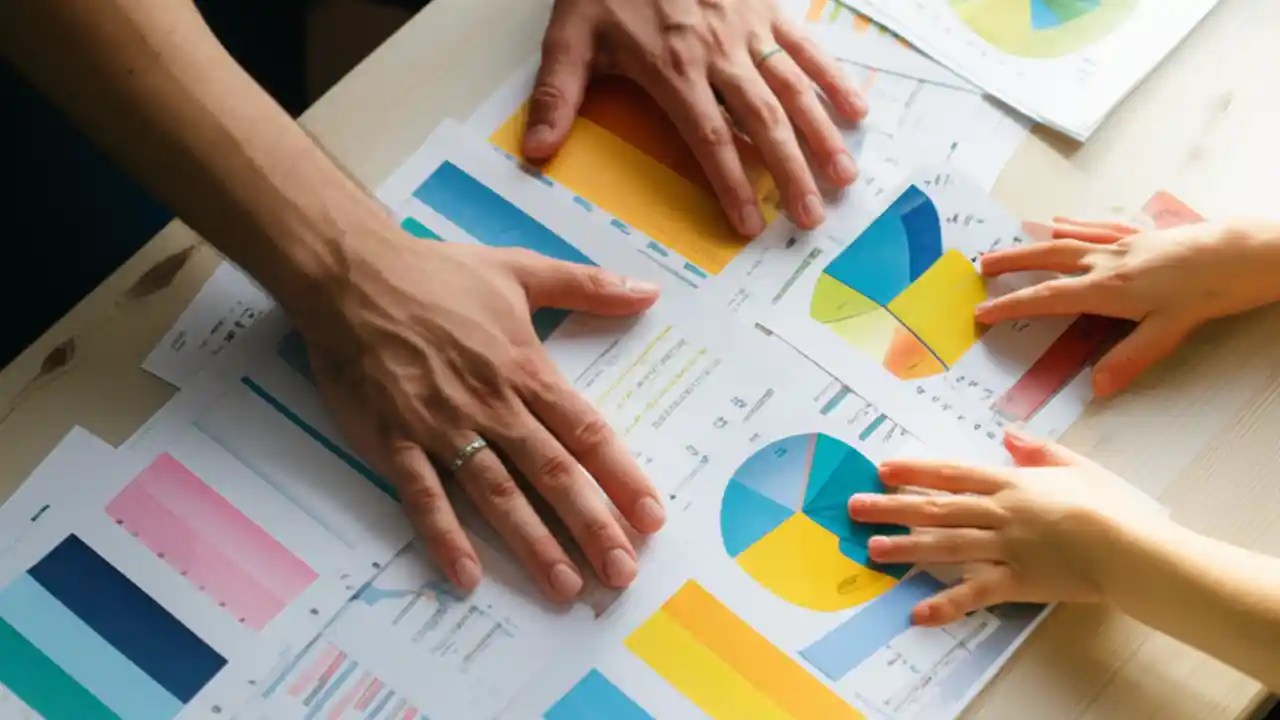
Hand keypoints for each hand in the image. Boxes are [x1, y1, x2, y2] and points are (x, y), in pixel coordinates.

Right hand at [286, 228, 665, 602]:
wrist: (350, 274)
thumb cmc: (437, 272)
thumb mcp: (521, 269)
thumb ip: (588, 286)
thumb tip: (650, 291)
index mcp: (525, 370)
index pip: (586, 433)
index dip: (622, 478)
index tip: (651, 518)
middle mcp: (492, 406)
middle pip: (552, 474)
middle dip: (591, 525)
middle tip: (620, 572)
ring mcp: (441, 428)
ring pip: (497, 494)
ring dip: (533, 543)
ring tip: (564, 587)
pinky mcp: (394, 440)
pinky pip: (423, 496)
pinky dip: (445, 536)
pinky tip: (468, 575)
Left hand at [525, 0, 867, 234]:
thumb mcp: (571, 34)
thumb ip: (558, 93)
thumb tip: (538, 150)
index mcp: (673, 67)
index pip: (709, 137)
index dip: (731, 183)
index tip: (750, 224)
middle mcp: (719, 53)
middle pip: (763, 121)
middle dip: (790, 173)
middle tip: (811, 219)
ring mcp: (749, 29)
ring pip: (794, 88)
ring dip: (822, 135)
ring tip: (844, 179)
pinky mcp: (767, 7)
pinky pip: (807, 47)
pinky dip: (834, 78)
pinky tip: (857, 111)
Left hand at [847, 429, 1168, 626]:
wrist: (1133, 548)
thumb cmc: (1115, 506)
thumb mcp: (1079, 466)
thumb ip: (1040, 450)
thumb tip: (1008, 434)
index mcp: (1013, 483)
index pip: (953, 474)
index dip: (916, 470)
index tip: (883, 468)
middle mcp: (1000, 513)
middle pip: (938, 508)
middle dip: (893, 506)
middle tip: (855, 506)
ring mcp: (1006, 548)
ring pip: (945, 545)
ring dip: (905, 547)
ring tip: (871, 548)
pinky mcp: (1018, 581)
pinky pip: (975, 593)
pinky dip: (946, 604)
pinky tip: (916, 612)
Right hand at [976, 219, 1279, 396]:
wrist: (1244, 252)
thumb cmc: (1209, 290)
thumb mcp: (1168, 332)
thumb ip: (1128, 359)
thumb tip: (1096, 387)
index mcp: (1107, 288)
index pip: (1047, 299)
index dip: (1011, 305)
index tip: (981, 312)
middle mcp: (1108, 261)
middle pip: (1048, 259)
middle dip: (1011, 263)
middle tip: (980, 266)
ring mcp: (1124, 244)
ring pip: (1068, 240)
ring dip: (1034, 242)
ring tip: (1010, 241)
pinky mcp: (1142, 234)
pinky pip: (1098, 226)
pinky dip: (1075, 223)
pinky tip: (1062, 219)